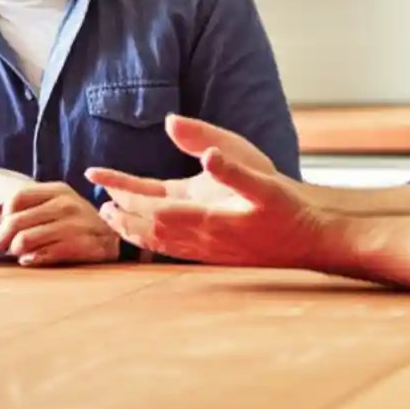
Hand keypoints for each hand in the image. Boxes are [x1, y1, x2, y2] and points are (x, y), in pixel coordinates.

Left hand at [0, 182, 119, 266]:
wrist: (116, 238)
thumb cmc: (77, 223)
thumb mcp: (57, 205)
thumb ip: (26, 206)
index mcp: (58, 191)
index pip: (17, 198)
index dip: (3, 214)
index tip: (4, 224)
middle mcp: (66, 205)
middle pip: (15, 221)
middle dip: (1, 238)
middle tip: (3, 246)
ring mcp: (73, 226)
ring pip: (23, 240)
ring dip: (15, 251)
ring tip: (19, 254)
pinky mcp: (79, 247)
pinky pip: (41, 255)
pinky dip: (30, 260)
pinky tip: (31, 260)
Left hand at [87, 124, 330, 268]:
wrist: (310, 239)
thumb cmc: (288, 208)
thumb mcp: (263, 181)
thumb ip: (231, 168)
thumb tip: (206, 154)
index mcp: (207, 218)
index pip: (152, 207)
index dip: (124, 193)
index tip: (99, 181)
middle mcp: (201, 239)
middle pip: (149, 228)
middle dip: (122, 214)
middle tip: (99, 202)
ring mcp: (207, 250)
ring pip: (159, 242)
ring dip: (133, 230)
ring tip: (114, 219)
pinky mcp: (215, 253)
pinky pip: (174, 249)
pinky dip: (153, 241)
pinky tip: (151, 237)